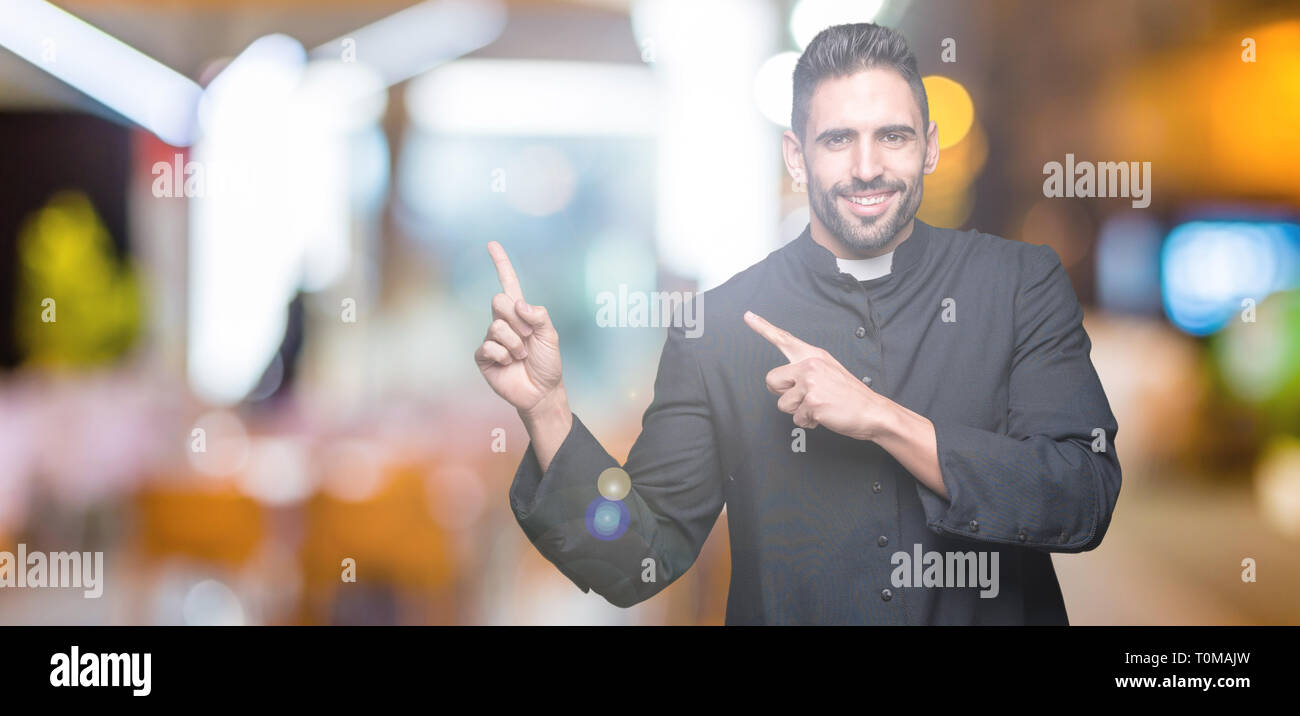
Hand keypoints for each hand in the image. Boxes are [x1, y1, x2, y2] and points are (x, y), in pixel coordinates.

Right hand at [475, 241, 564, 414]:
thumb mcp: (551, 335)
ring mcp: (491, 339)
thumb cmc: (547, 363)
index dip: (500, 264)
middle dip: (518, 320)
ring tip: (521, 356)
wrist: (542, 392)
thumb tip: (517, 303)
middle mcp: (502, 322)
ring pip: (496, 326)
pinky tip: (509, 364)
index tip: (492, 243)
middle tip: (528, 338)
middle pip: (499, 301)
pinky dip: (504, 355)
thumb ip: (539, 316)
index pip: (508, 283)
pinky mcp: (483, 357)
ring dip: (515, 343)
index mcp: (520, 313)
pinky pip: (489, 346)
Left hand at [744, 310, 887, 440]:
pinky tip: (824, 415)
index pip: (784, 338)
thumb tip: (786, 381)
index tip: (748, 316)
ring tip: (819, 406)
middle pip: (772, 380)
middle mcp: (810, 365)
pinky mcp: (813, 402)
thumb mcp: (829, 372)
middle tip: (803, 398)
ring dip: (798, 411)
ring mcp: (811, 383)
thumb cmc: (850, 395)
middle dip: (783, 393)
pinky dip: (808, 422)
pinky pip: (797, 418)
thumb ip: (806, 371)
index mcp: (814, 356)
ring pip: (782, 403)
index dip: (762, 327)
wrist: (873, 411)